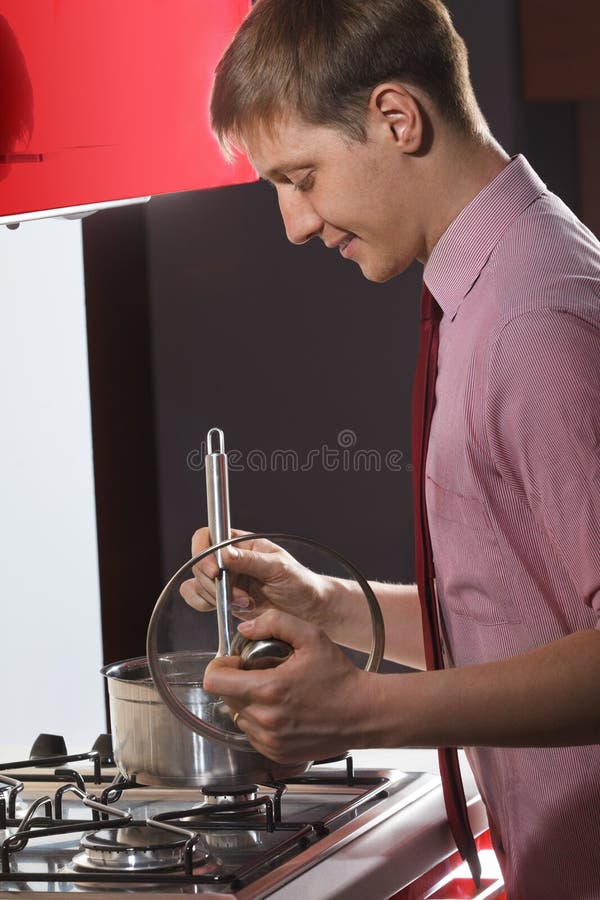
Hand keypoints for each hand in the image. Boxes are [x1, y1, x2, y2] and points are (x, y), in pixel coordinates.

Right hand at [180, 527, 328, 626]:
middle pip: (200, 564)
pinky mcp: (224, 599)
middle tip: (240, 594)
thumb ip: (250, 561)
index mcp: (242, 544)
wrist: (308, 611)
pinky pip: (199, 600)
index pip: (210, 536)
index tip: (213, 569)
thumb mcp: (278, 568)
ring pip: (198, 584)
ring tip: (245, 602)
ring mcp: (226, 580)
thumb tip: (224, 553)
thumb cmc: (299, 583)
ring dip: (216, 597)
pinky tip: (231, 608)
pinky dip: (207, 606)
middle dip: (216, 583)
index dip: (203, 550)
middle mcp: (230, 560)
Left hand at [203, 609, 372, 762]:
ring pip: (239, 717)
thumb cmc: (339, 676)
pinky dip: (261, 721)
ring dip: (249, 702)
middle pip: (226, 697)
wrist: (363, 713)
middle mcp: (265, 719)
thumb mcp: (311, 636)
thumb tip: (245, 628)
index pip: (215, 681)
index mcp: (268, 689)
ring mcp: (270, 740)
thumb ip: (275, 622)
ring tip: (276, 692)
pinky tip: (283, 710)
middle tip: (263, 672)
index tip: (235, 661)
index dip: (219, 666)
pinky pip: (253, 734)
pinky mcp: (277, 753)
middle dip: (238, 682)